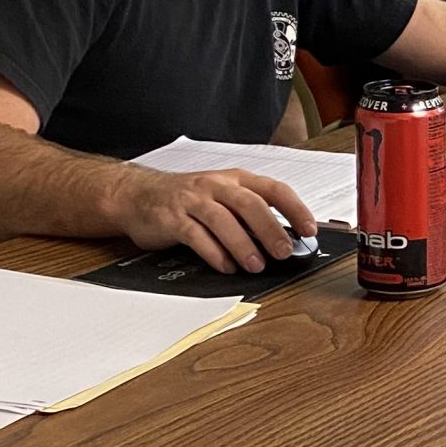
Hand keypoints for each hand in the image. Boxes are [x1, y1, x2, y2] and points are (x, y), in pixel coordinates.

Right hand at [111, 166, 316, 271]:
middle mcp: (216, 186)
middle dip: (270, 229)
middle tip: (284, 252)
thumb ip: (249, 214)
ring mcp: (192, 201)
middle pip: (249, 204)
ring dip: (243, 244)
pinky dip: (213, 252)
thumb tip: (284, 240)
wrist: (136, 194)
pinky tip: (226, 267)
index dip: (295, 208)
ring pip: (223, 220)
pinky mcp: (171, 218)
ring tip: (256, 265)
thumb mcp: (222, 198)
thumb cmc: (187, 199)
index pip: (273, 189)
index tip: (309, 229)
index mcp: (235, 179)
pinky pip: (195, 235)